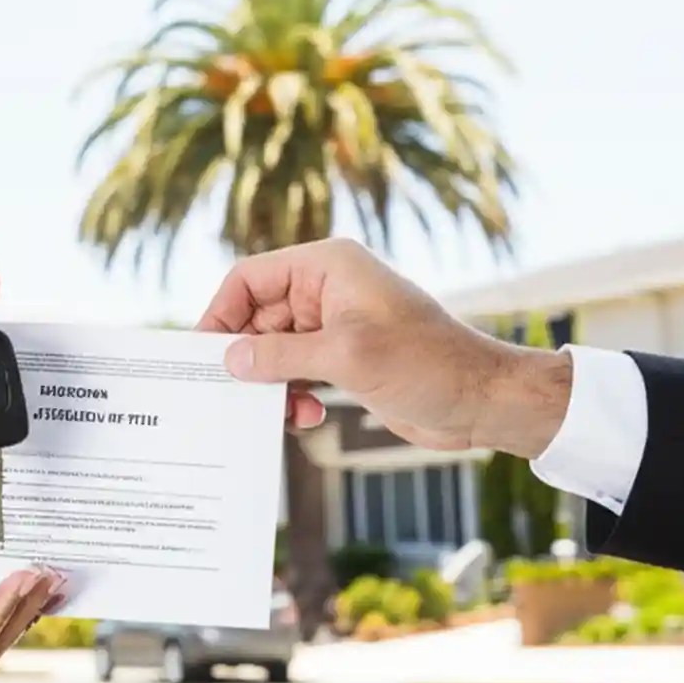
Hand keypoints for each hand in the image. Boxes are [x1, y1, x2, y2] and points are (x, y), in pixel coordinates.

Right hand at [196, 239, 571, 457]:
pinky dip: (291, 394)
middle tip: (232, 394)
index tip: (203, 354)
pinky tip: (305, 416)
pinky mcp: (342, 359)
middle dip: (246, 357)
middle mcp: (327, 289)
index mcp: (327, 266)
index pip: (250, 278)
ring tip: (280, 410)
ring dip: (270, 382)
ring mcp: (334, 325)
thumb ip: (281, 356)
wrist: (480, 400)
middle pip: (256, 317)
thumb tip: (230, 359)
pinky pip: (295, 372)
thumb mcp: (346, 357)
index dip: (221, 313)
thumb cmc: (427, 364)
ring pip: (273, 350)